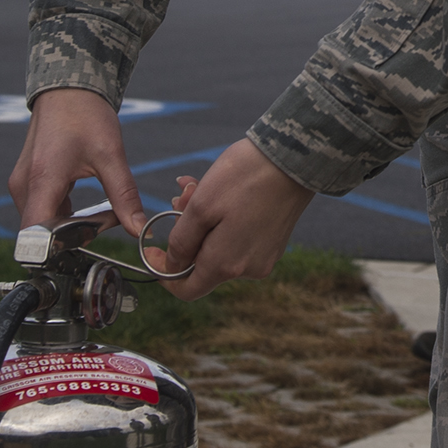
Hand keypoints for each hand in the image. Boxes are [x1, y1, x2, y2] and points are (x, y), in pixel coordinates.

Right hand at [9, 89, 145, 237]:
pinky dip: (63, 215)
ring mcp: (23, 184)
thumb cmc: (86, 115)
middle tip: (105, 223)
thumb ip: (125, 196)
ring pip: (41, 224)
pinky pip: (42, 211)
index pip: (36, 237)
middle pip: (41, 234)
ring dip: (69, 227)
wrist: (68, 88)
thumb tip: (140, 230)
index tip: (87, 246)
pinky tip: (85, 205)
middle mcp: (24, 186)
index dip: (59, 250)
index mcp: (41, 180)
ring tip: (100, 212)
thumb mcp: (111, 156)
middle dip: (72, 238)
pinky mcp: (27, 181)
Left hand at [144, 138, 313, 300]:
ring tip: (199, 187)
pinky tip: (222, 191)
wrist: (295, 157)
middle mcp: (247, 269)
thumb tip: (173, 266)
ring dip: (203, 222)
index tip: (153, 249)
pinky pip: (238, 240)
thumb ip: (182, 242)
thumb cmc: (244, 177)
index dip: (164, 272)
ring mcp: (264, 257)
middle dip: (186, 234)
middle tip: (181, 196)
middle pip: (202, 265)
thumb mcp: (201, 206)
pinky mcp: (274, 243)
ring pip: (219, 249)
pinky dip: (223, 221)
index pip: (187, 290)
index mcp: (225, 265)